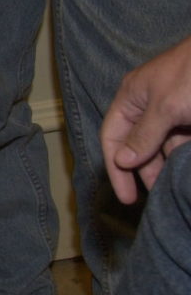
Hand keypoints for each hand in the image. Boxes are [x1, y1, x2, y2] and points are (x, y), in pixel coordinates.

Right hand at [101, 36, 190, 203]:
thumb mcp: (166, 108)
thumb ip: (144, 135)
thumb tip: (122, 160)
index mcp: (130, 97)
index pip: (111, 137)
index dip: (115, 168)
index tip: (127, 197)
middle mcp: (146, 104)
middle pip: (135, 143)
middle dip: (141, 170)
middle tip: (153, 197)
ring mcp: (170, 108)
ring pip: (160, 144)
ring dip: (163, 165)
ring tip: (171, 186)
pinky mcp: (189, 113)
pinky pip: (180, 139)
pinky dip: (181, 155)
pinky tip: (184, 169)